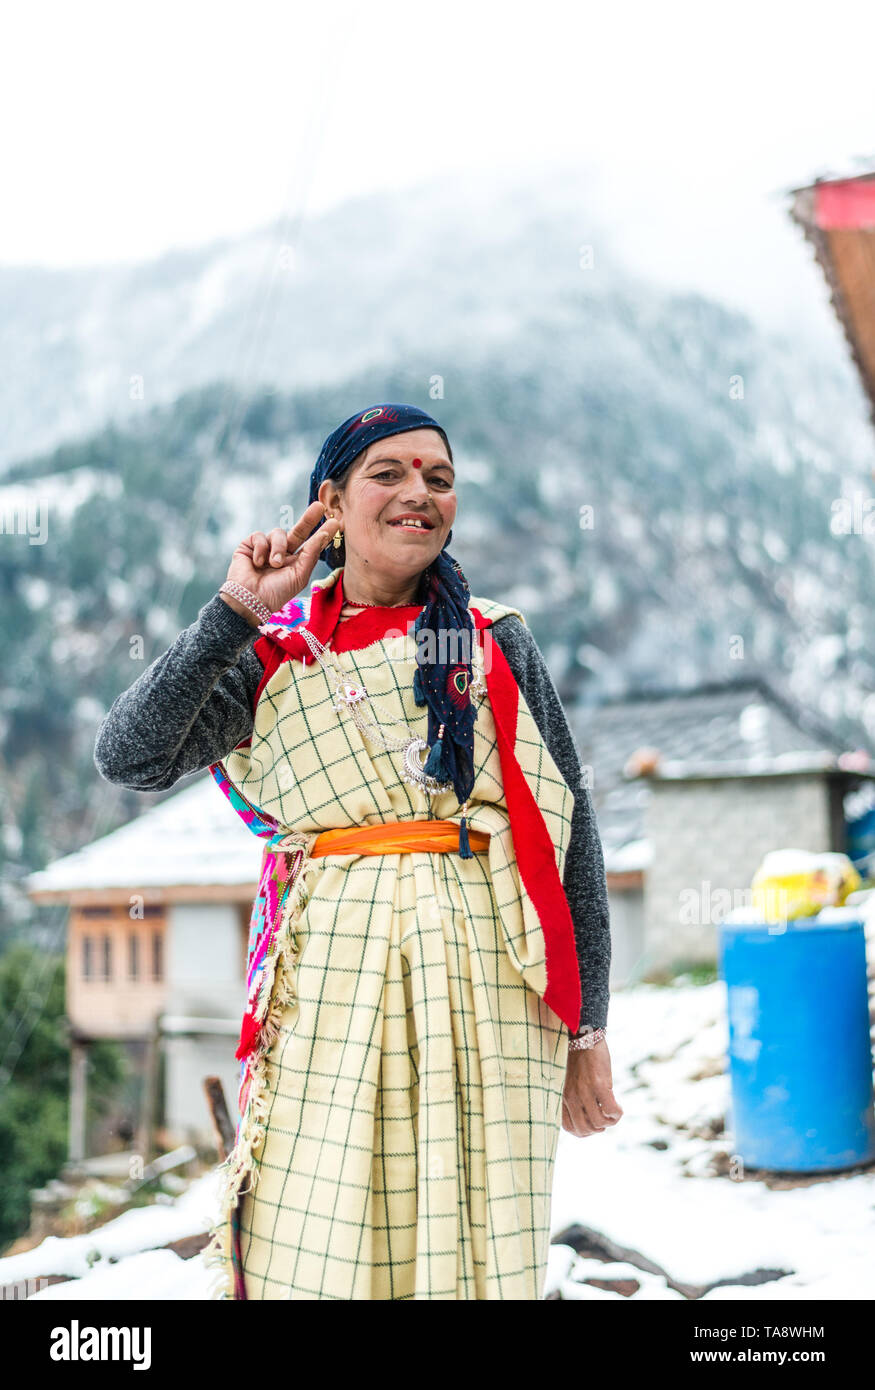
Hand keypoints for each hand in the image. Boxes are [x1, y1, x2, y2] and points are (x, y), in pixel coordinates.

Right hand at [220, 502, 340, 624]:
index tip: (335, 522)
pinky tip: (257, 563)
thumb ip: (311, 554)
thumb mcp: (299, 575)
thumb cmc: (276, 593)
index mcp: (295, 562)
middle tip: (319, 507)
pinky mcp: (250, 545)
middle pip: (298, 531)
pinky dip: (261, 549)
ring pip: (278, 533)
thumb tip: (324, 535)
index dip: (321, 534)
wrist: (250, 600)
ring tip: (274, 564)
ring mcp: (266, 547)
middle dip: (308, 519)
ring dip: (278, 548)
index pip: (310, 544)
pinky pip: (260, 536)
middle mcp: (282, 552)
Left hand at [561, 1039, 622, 1136]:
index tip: (593, 1126)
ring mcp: (585, 1092)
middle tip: (605, 1121)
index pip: (569, 1127)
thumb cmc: (578, 1058)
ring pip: (598, 1123)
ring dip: (609, 1123)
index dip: (583, 1132)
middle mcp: (571, 1097)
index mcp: (563, 1096)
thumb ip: (573, 1097)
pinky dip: (617, 1114)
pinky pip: (610, 1110)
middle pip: (584, 1129)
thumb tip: (587, 1114)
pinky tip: (619, 1108)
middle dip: (597, 1130)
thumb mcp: (569, 1080)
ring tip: (614, 1114)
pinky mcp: (600, 1085)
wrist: (584, 1036)